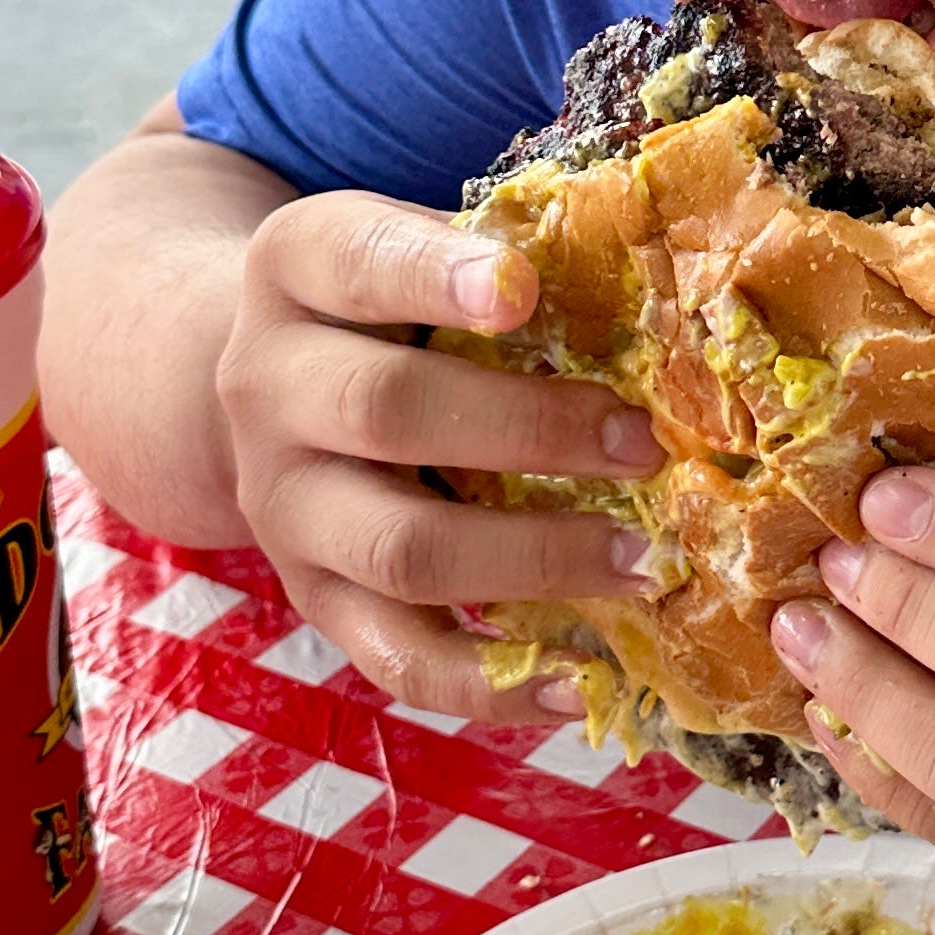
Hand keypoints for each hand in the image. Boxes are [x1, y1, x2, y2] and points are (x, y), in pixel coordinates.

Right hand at [214, 191, 658, 714]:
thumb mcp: (418, 249)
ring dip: (534, 557)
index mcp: (295, 270)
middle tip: (643, 442)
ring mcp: (285, 508)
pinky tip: (583, 681)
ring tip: (641, 559)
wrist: (270, 383)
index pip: (354, 260)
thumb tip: (666, 273)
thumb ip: (508, 256)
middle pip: (384, 411)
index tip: (523, 286)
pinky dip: (495, 685)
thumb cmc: (394, 304)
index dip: (433, 274)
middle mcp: (268, 387)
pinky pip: (399, 660)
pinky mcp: (317, 600)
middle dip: (527, 430)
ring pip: (401, 548)